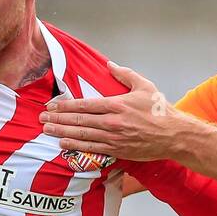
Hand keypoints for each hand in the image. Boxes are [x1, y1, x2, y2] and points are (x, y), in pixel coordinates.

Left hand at [40, 61, 190, 161]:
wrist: (174, 135)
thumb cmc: (160, 110)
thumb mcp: (144, 86)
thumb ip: (124, 75)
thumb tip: (109, 64)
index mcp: (117, 104)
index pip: (84, 104)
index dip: (65, 105)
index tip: (51, 105)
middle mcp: (112, 122)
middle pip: (79, 120)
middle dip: (58, 119)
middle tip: (41, 118)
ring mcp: (114, 138)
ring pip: (82, 135)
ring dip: (62, 132)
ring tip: (47, 130)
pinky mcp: (117, 151)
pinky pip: (92, 148)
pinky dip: (76, 146)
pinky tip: (64, 143)